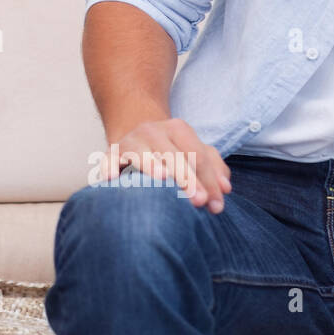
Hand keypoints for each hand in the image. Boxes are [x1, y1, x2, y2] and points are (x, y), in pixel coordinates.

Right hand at [101, 117, 231, 212]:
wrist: (138, 138)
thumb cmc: (173, 153)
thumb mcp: (196, 154)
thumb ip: (214, 169)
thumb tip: (225, 188)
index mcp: (177, 129)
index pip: (198, 155)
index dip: (209, 180)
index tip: (216, 205)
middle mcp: (152, 131)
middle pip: (173, 155)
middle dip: (187, 178)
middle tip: (199, 201)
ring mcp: (130, 140)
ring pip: (142, 153)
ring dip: (151, 165)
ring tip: (161, 178)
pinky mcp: (111, 153)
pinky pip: (108, 160)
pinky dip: (108, 168)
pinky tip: (111, 179)